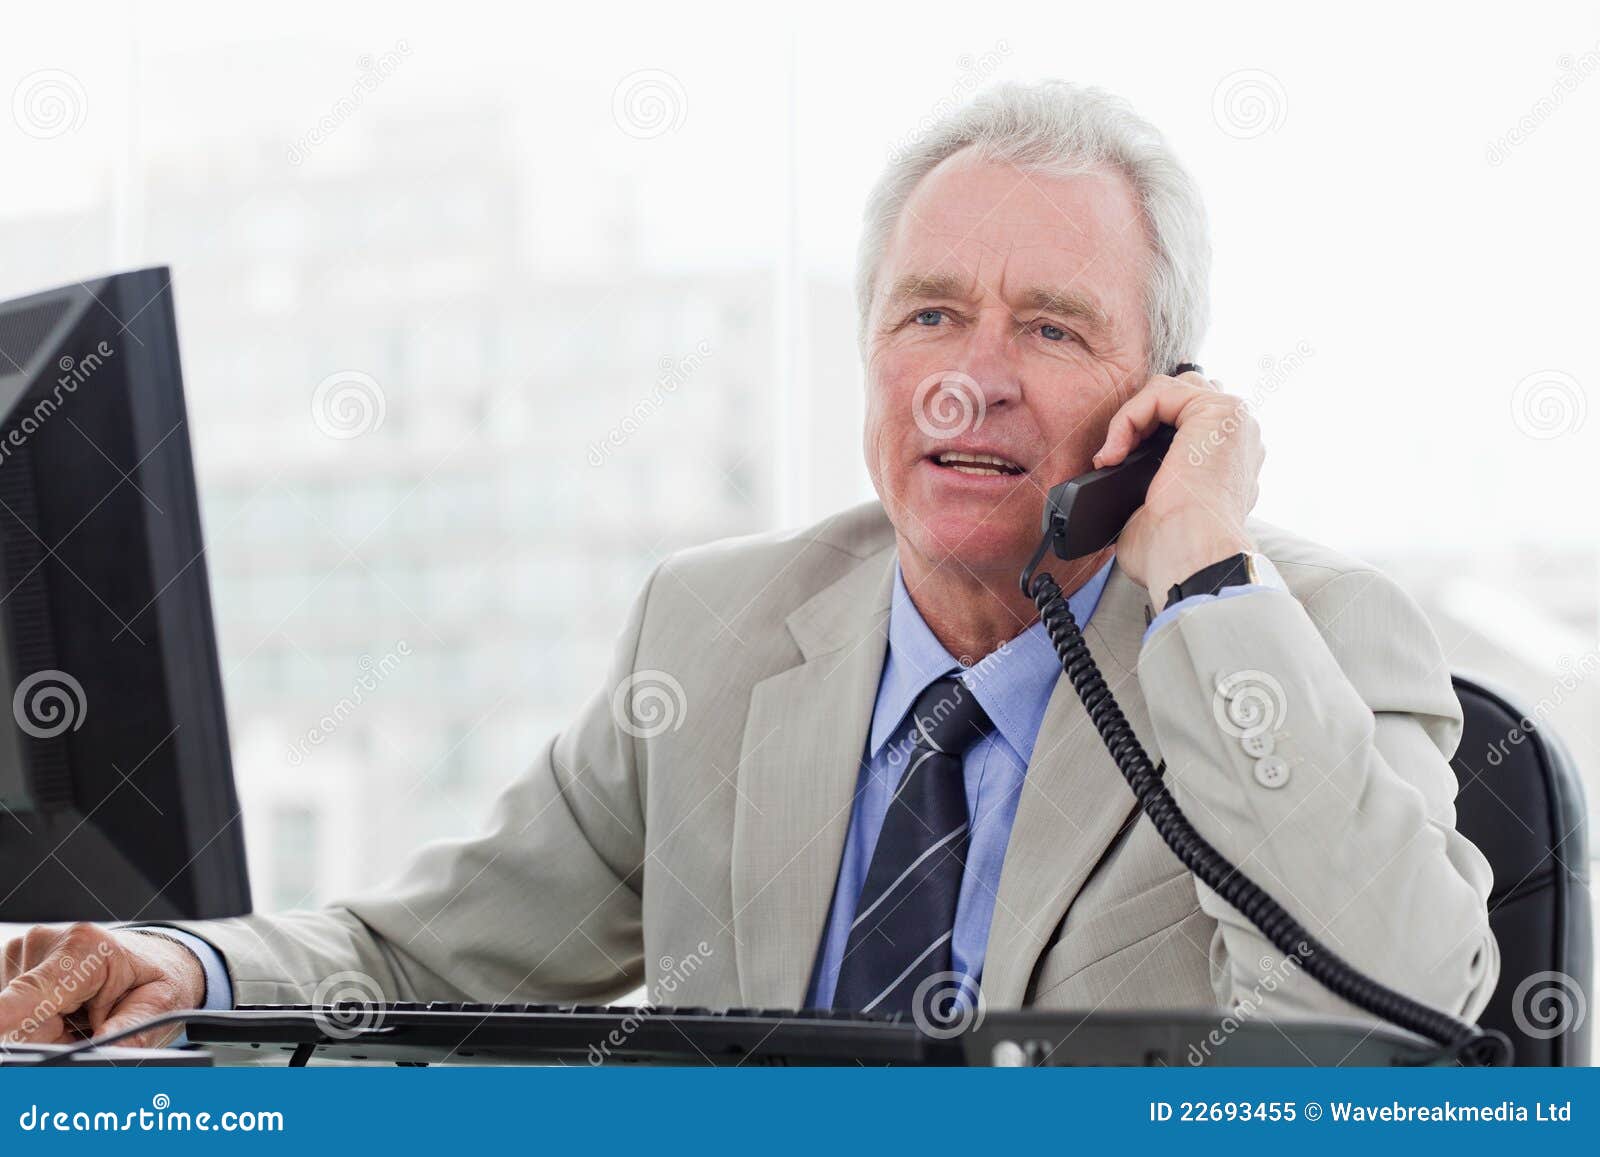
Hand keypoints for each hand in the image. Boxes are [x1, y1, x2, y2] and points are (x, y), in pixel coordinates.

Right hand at [0, 923, 206, 1047]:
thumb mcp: (159, 1003)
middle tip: (88, 1029)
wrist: (150, 955)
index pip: (31, 990)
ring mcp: (25, 953)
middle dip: (50, 1037)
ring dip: (45, 1030)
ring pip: (16, 1020)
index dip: (6, 1014)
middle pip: (22, 1018)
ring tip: (81, 1016)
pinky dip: (38, 1022)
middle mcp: (46, 943)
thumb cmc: (152, 976)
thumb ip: (131, 1028)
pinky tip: (65, 1012)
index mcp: (85, 948)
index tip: (0, 1025)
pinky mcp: (13, 966)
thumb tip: (105, 1050)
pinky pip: (15, 1013)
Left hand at [1093, 370, 1264, 606]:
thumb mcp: (1160, 511)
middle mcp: (1239, 437)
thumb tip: (1116, 480)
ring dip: (1131, 419)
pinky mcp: (1218, 411)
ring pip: (1169, 391)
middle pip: (1181, 397)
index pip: (1186, 419)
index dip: (1146, 431)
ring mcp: (1233, 422)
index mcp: (1229, 462)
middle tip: (1117, 455)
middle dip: (1141, 418)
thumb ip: (1151, 484)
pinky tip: (1116, 452)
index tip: (1119, 464)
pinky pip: (1159, 392)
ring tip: (1114, 456)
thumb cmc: (1174, 550)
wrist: (1189, 558)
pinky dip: (1128, 418)